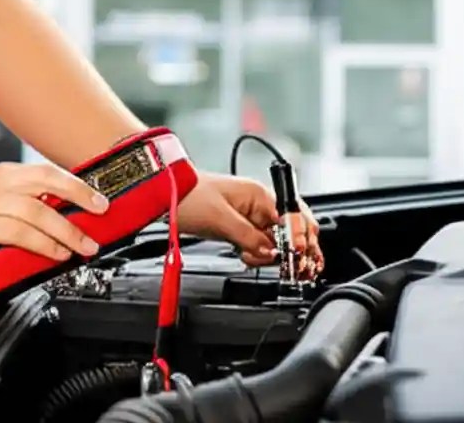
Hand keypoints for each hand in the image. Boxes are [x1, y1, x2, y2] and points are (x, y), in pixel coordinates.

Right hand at [0, 162, 109, 267]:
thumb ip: (12, 209)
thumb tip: (47, 226)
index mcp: (0, 175)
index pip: (47, 172)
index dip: (77, 183)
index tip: (99, 196)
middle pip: (50, 182)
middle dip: (81, 196)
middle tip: (103, 211)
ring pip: (40, 211)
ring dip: (68, 229)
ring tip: (85, 246)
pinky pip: (21, 233)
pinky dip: (44, 243)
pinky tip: (56, 253)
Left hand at [175, 172, 323, 275]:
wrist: (163, 193)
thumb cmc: (188, 195)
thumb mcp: (220, 219)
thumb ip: (248, 237)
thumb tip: (270, 253)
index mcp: (260, 195)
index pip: (294, 219)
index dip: (300, 240)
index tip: (297, 259)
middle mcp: (260, 204)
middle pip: (290, 231)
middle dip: (292, 251)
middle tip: (292, 270)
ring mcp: (250, 216)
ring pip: (275, 241)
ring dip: (271, 255)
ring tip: (251, 259)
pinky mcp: (239, 227)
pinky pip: (258, 244)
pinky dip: (258, 254)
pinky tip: (248, 258)